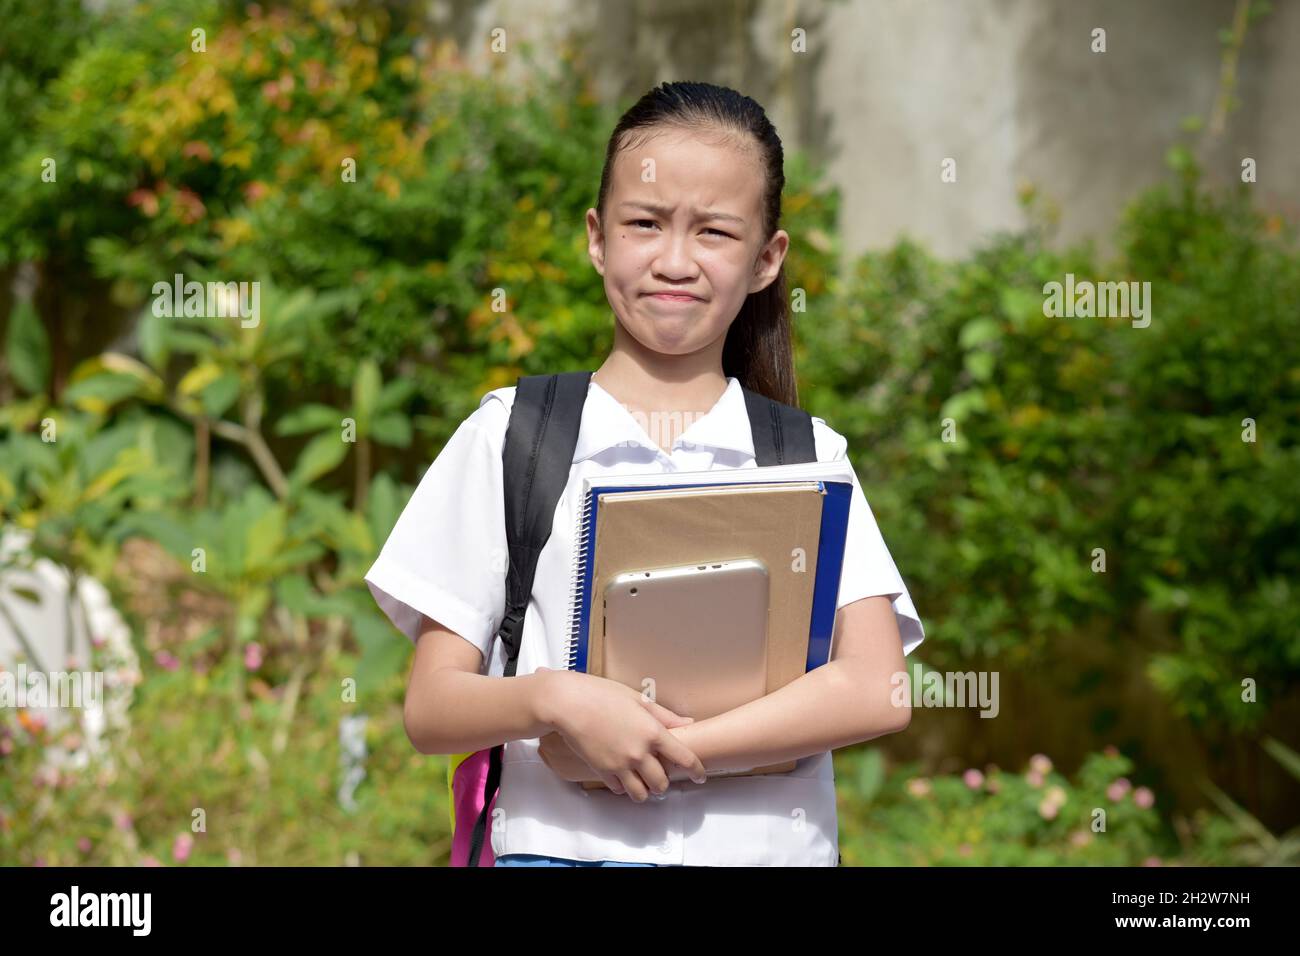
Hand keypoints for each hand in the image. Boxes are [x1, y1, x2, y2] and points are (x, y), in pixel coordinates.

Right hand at [534, 667, 707, 800]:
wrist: (567, 704)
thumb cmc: (601, 694)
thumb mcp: (637, 699)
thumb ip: (664, 715)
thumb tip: (688, 724)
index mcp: (652, 732)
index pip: (684, 758)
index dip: (696, 770)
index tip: (700, 776)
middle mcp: (639, 753)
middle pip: (662, 782)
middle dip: (665, 782)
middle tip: (662, 776)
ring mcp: (620, 765)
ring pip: (641, 793)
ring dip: (645, 790)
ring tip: (644, 782)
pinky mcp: (602, 771)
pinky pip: (619, 789)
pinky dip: (624, 786)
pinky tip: (623, 776)